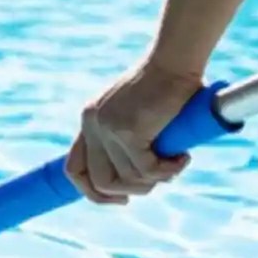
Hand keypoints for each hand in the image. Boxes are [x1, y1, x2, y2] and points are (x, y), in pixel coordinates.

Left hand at [65, 60, 202, 204]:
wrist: (176, 59)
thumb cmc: (165, 83)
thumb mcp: (135, 110)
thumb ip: (128, 137)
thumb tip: (138, 177)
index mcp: (90, 120)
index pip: (74, 168)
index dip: (93, 192)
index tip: (122, 199)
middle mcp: (92, 124)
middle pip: (99, 181)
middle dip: (130, 192)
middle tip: (157, 182)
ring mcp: (108, 128)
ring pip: (128, 179)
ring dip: (157, 179)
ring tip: (176, 162)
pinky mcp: (129, 131)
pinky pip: (147, 170)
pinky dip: (168, 170)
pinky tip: (182, 158)